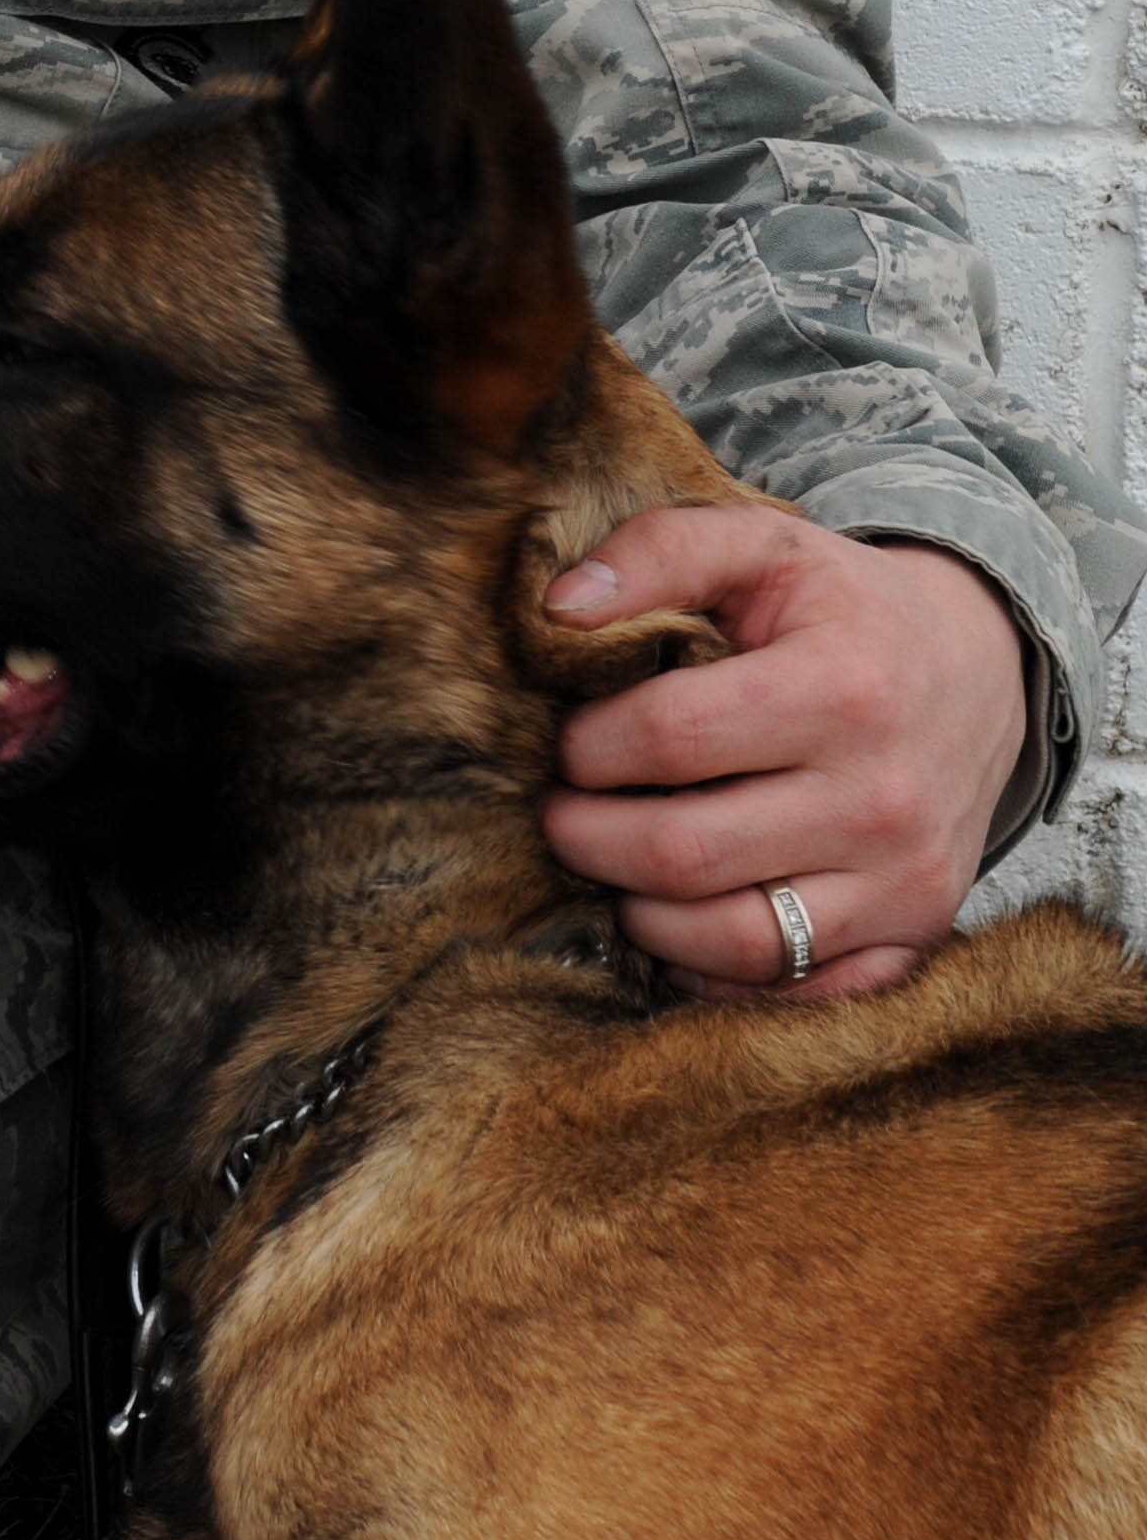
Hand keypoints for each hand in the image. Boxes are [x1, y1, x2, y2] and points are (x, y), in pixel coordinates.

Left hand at [538, 509, 1025, 1003]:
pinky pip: (798, 991)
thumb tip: (560, 609)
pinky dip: (722, 978)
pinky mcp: (916, 932)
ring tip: (614, 867)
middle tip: (561, 815)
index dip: (589, 746)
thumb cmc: (846, 610)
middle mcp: (882, 795)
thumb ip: (659, 551)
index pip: (670, 737)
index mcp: (843, 687)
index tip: (569, 744)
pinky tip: (682, 929)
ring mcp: (905, 877)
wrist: (980, 670)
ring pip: (732, 940)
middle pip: (683, 852)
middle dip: (588, 838)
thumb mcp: (763, 548)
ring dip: (641, 914)